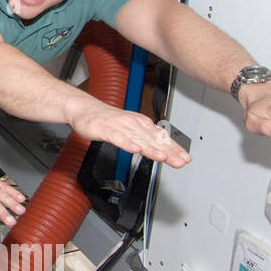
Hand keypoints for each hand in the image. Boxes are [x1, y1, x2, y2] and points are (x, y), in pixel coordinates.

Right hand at [70, 104, 190, 167]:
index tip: (185, 158)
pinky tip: (134, 149)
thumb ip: (145, 139)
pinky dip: (126, 143)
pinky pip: (117, 137)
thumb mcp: (130, 129)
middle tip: (179, 161)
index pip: (161, 137)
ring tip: (162, 157)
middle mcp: (133, 124)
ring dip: (151, 149)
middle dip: (168, 151)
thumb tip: (163, 148)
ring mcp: (119, 126)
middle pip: (153, 140)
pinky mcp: (105, 129)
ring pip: (138, 139)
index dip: (174, 148)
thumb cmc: (107, 120)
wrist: (85, 109)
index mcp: (141, 123)